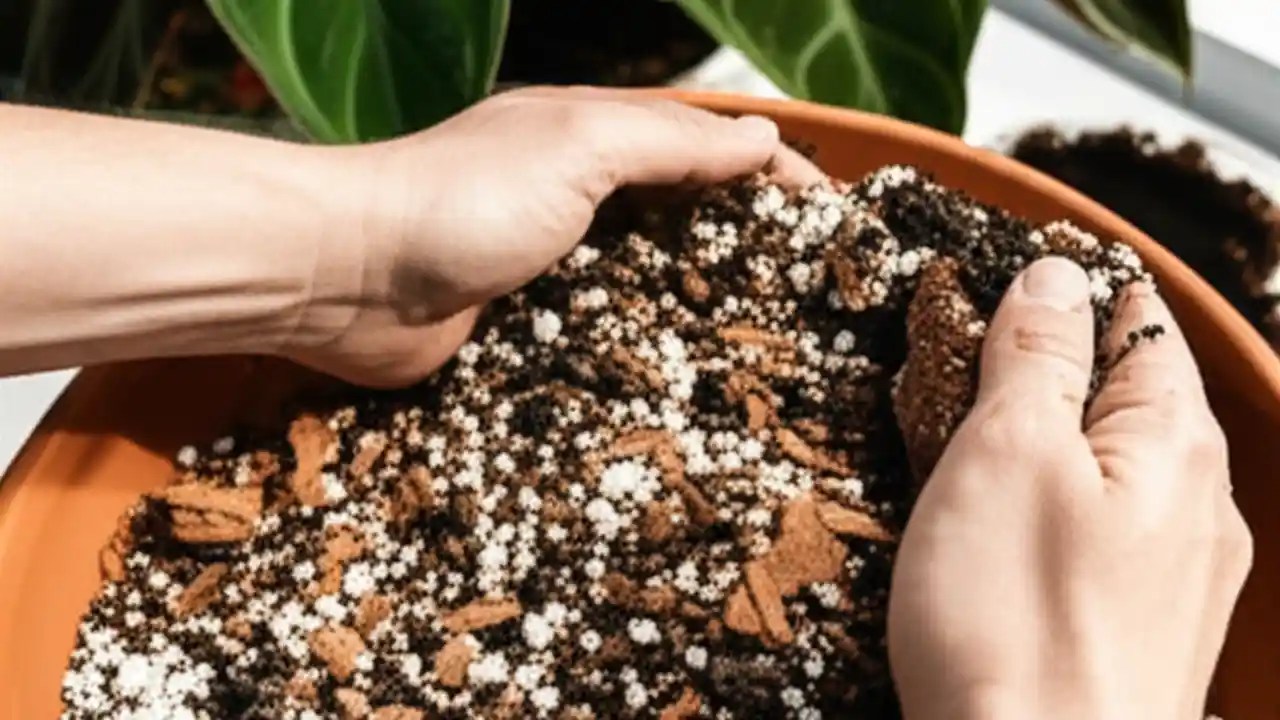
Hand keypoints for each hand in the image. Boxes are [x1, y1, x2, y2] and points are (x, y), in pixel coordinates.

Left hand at [285, 87, 821, 386]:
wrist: (344, 275)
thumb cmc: (464, 198)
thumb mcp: (579, 145)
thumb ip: (670, 144)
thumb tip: (761, 138)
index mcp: (592, 136)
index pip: (703, 146)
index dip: (770, 175)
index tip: (829, 222)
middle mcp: (574, 193)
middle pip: (680, 213)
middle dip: (744, 244)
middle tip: (807, 294)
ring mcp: (548, 261)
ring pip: (644, 277)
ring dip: (698, 302)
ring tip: (763, 348)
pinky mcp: (523, 324)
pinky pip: (599, 332)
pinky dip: (640, 347)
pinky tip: (680, 379)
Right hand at [888, 258, 1251, 718]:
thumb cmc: (1016, 625)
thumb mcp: (1006, 455)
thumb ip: (1036, 358)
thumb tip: (1055, 275)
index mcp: (1175, 442)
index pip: (1134, 320)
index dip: (1058, 294)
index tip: (983, 295)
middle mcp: (1198, 505)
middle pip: (1120, 397)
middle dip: (1036, 378)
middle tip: (947, 386)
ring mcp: (1178, 578)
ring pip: (1105, 472)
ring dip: (1035, 453)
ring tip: (957, 470)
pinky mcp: (1141, 632)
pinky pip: (1098, 538)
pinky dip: (1045, 517)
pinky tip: (998, 549)